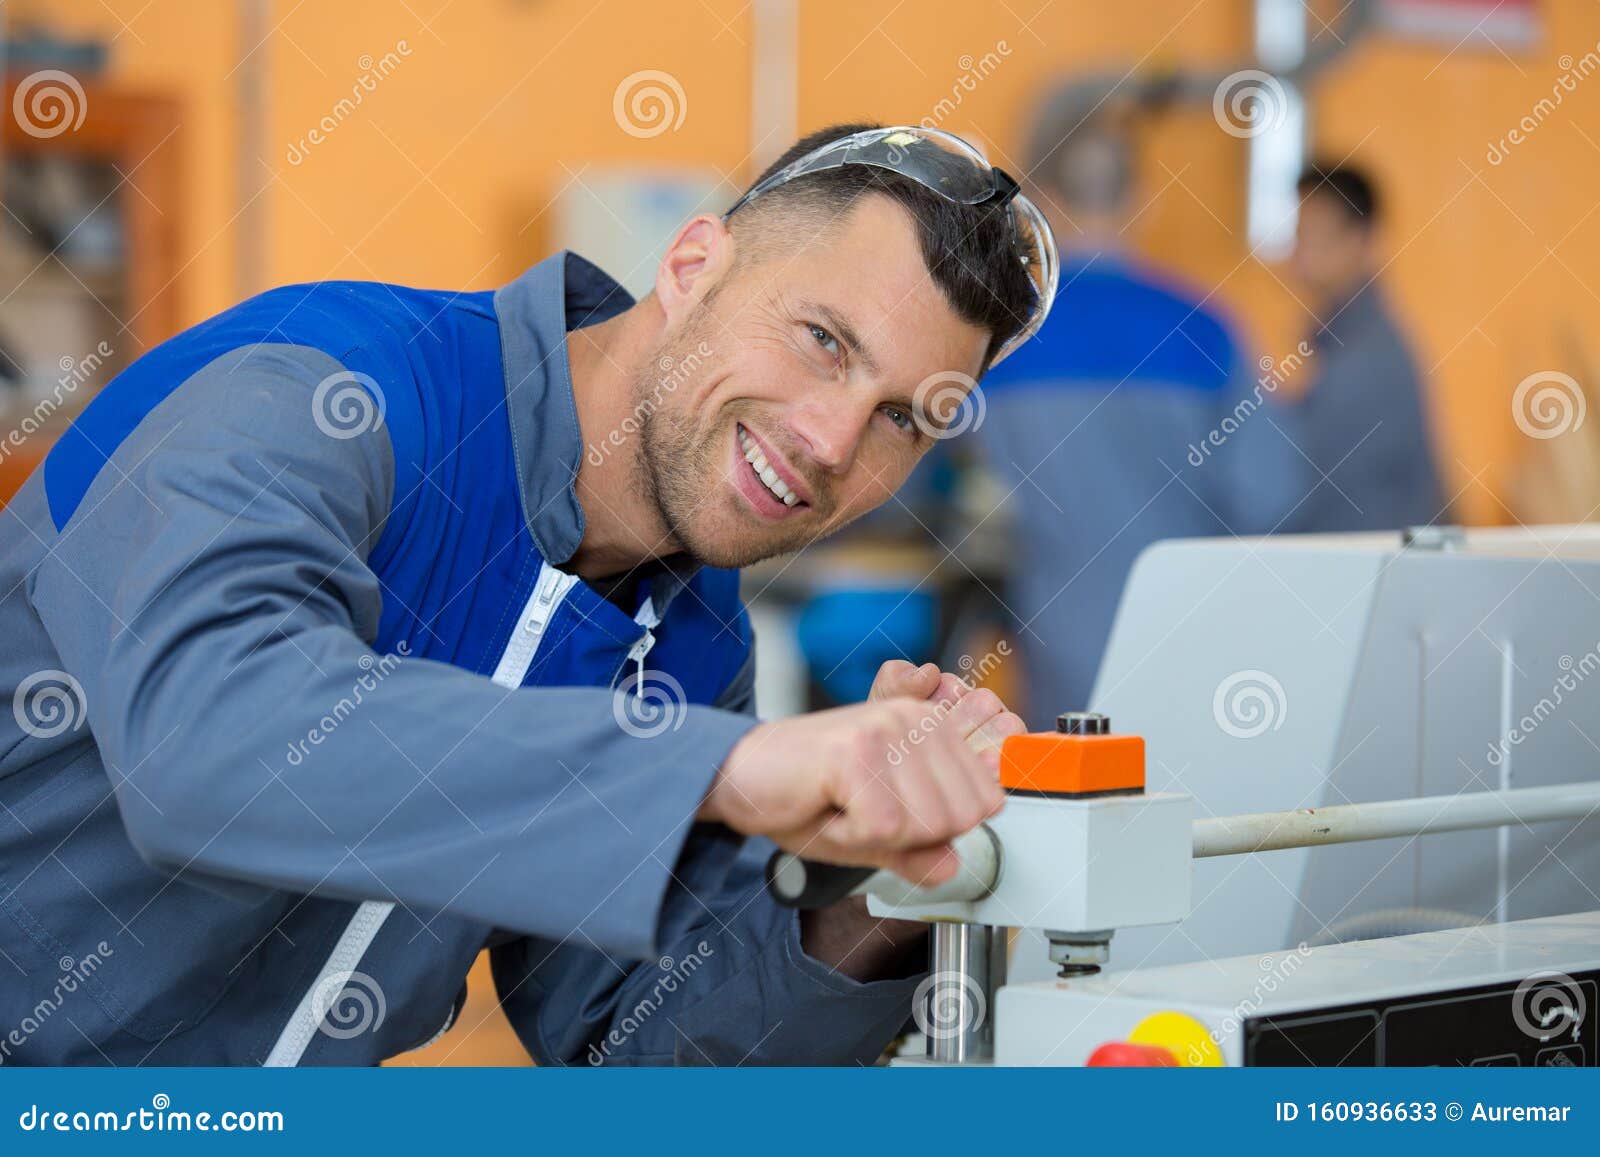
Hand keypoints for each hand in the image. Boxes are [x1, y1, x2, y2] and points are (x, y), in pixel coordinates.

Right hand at [698, 661, 1023, 886]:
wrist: (739, 774)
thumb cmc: (803, 795)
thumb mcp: (872, 833)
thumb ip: (918, 851)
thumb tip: (953, 868)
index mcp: (931, 729)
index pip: (986, 800)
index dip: (940, 830)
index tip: (895, 815)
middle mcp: (915, 720)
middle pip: (959, 818)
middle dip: (909, 835)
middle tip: (864, 812)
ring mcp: (887, 731)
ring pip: (925, 825)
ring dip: (876, 835)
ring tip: (844, 806)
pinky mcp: (857, 752)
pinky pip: (883, 828)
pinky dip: (850, 835)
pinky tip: (827, 806)